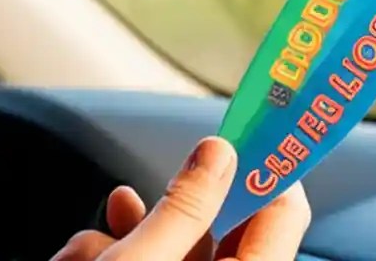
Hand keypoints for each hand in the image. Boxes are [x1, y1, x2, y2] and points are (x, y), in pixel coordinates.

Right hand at [52, 137, 309, 260]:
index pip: (285, 213)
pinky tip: (90, 254)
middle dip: (174, 210)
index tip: (249, 128)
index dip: (268, 165)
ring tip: (98, 247)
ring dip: (132, 237)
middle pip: (223, 231)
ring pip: (176, 249)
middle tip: (149, 200)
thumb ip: (185, 205)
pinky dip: (117, 256)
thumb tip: (220, 152)